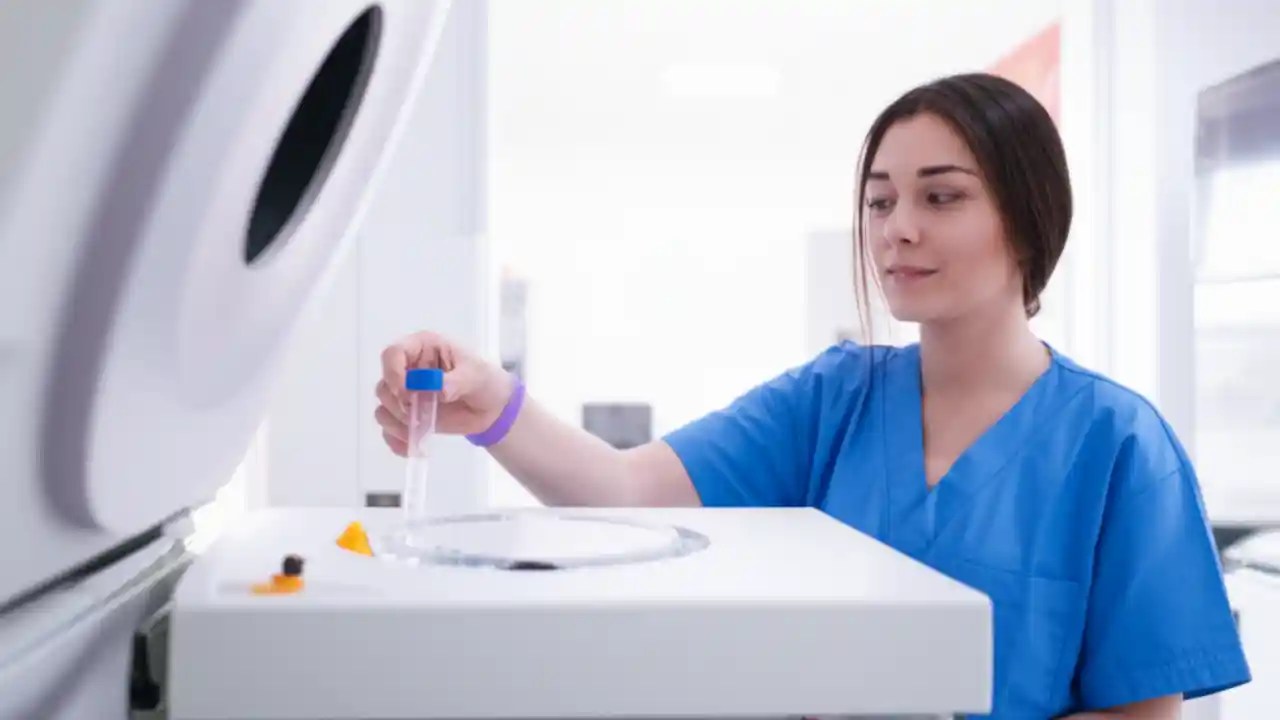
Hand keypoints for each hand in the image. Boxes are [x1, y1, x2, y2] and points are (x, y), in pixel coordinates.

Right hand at [374, 332, 512, 455]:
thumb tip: (437, 389)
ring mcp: (406, 394)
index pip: (393, 354)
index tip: (406, 393)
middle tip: (416, 414)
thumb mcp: (475, 375)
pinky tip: (410, 448)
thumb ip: (455, 381)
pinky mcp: (408, 416)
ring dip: (396, 424)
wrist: (492, 407)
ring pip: (384, 408)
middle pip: (384, 385)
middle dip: (397, 404)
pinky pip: (390, 429)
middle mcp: (408, 369)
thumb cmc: (484, 380)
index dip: (393, 373)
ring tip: (419, 432)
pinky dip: (396, 440)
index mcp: (423, 348)